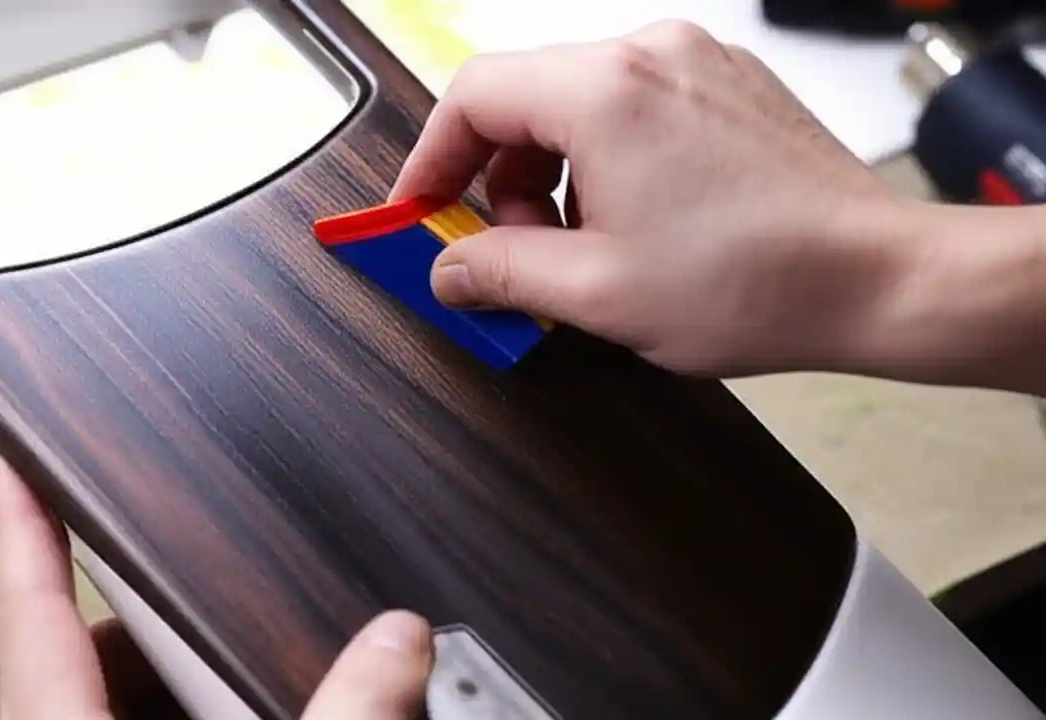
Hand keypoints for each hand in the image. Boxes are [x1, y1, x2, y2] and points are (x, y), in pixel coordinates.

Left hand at [0, 452, 433, 718]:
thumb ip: (341, 711)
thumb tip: (401, 641)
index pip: (31, 605)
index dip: (24, 519)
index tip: (20, 450)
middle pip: (102, 645)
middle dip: (170, 610)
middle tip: (227, 595)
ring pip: (136, 693)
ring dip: (200, 672)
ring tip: (280, 673)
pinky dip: (212, 709)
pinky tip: (284, 710)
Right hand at [393, 20, 922, 378]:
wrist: (879, 279)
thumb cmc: (759, 282)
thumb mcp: (597, 293)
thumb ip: (500, 273)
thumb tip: (448, 270)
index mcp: (606, 92)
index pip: (473, 96)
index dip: (430, 159)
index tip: (419, 210)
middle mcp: (650, 55)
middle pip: (524, 100)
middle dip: (500, 182)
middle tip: (512, 255)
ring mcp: (694, 64)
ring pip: (577, 107)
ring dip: (555, 179)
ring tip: (584, 252)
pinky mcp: (725, 86)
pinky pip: (632, 111)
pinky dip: (606, 164)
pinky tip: (631, 227)